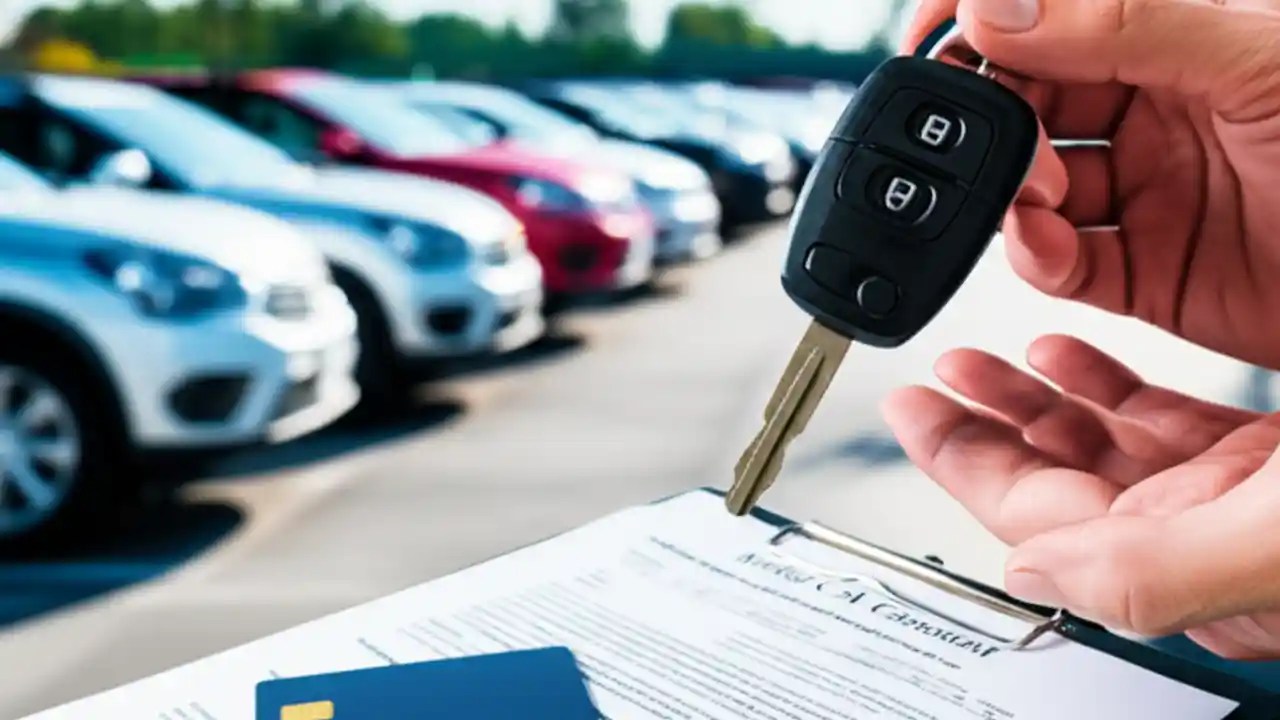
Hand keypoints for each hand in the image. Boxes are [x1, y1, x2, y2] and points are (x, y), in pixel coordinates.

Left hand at [883, 335, 1279, 657]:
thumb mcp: (1271, 545)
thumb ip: (1150, 572)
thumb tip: (1030, 575)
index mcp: (1196, 578)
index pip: (1040, 528)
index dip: (963, 469)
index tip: (909, 419)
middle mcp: (1203, 543)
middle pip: (1055, 484)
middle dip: (979, 433)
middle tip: (924, 390)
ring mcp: (1231, 495)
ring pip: (1099, 445)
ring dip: (1029, 400)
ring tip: (973, 363)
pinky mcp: (1264, 452)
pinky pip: (1160, 416)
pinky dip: (1103, 383)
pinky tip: (1063, 355)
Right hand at [903, 0, 1279, 369]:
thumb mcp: (1260, 60)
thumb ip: (1126, 23)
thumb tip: (997, 2)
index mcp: (1178, 36)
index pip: (1051, 13)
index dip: (981, 19)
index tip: (929, 39)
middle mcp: (1155, 109)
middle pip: (1028, 103)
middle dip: (995, 120)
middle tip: (996, 137)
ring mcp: (1149, 192)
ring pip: (1034, 187)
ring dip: (1015, 194)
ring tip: (1041, 196)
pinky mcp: (1148, 272)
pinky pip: (1062, 264)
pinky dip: (1039, 257)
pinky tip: (1053, 246)